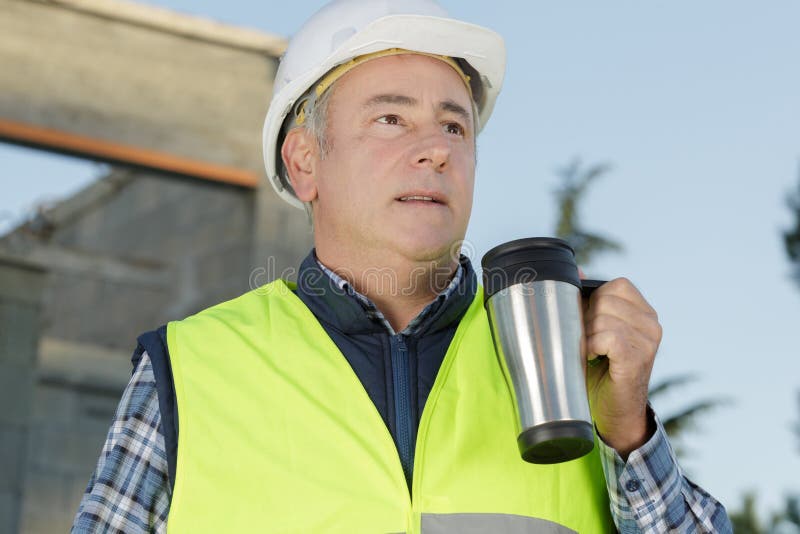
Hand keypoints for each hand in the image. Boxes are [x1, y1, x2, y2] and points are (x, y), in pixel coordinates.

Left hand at [582, 277, 661, 457]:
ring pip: (603, 318)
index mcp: (644, 312)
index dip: (594, 300)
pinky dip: (592, 346)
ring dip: (587, 336)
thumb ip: (587, 300)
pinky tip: (593, 358)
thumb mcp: (591, 329)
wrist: (613, 412)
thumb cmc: (599, 370)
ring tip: (591, 353)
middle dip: (587, 319)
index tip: (589, 324)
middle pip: (606, 300)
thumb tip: (576, 270)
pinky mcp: (638, 358)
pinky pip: (608, 337)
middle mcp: (652, 323)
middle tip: (588, 342)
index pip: (617, 285)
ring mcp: (648, 341)